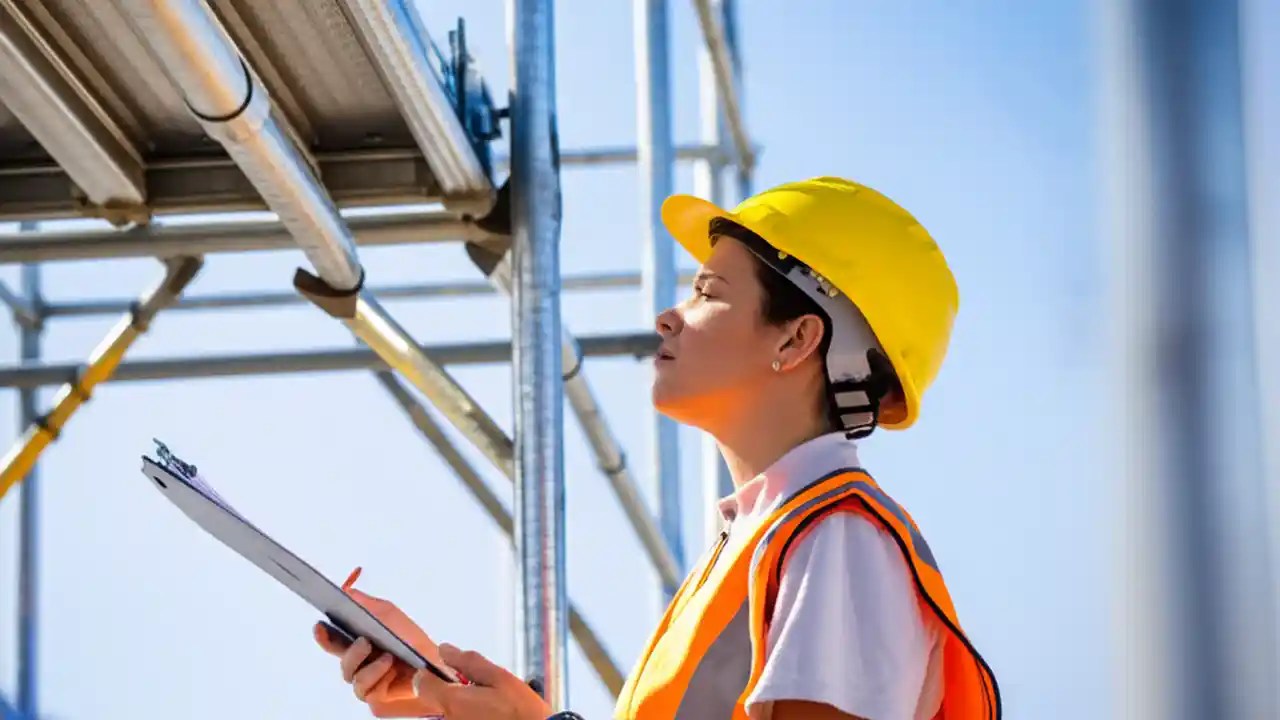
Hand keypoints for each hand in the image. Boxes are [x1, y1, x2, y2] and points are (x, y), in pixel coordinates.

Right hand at [313, 576, 451, 716]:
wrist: (436, 661)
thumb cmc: (410, 639)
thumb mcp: (389, 615)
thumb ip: (366, 604)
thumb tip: (346, 592)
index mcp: (358, 646)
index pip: (334, 644)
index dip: (323, 637)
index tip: (320, 626)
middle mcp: (360, 667)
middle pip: (343, 665)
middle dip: (351, 654)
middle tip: (364, 642)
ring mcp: (368, 684)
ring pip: (354, 681)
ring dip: (370, 668)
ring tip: (387, 657)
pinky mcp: (378, 699)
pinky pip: (370, 693)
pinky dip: (380, 678)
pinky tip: (392, 668)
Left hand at [413, 643, 552, 719]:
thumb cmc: (520, 710)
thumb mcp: (498, 677)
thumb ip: (468, 662)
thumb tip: (444, 650)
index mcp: (453, 701)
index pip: (422, 682)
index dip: (432, 672)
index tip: (449, 671)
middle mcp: (447, 719)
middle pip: (434, 698)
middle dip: (451, 689)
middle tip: (478, 688)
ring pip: (447, 711)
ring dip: (461, 703)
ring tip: (488, 703)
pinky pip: (457, 718)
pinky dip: (467, 713)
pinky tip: (487, 713)